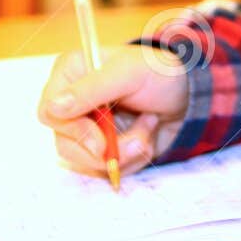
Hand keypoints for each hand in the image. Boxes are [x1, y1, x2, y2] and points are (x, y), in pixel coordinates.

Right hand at [37, 45, 190, 179]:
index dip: (75, 131)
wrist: (191, 94)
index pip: (49, 113)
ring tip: (149, 126)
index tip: (102, 140)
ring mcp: (88, 127)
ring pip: (87, 160)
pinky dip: (133, 157)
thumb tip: (52, 108)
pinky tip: (148, 133)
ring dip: (125, 151)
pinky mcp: (104, 147)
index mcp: (70, 73)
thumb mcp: (129, 73)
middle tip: (138, 142)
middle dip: (107, 148)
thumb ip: (91, 90)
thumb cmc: (160, 72)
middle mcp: (72, 102)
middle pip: (66, 143)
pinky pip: (107, 167)